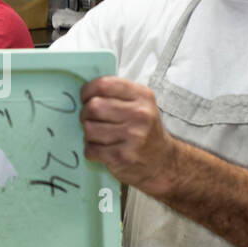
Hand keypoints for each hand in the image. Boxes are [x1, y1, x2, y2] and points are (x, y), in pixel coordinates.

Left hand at [80, 76, 174, 192]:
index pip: (103, 85)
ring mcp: (132, 136)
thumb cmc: (144, 129)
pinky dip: (90, 149)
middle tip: (89, 118)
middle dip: (85, 113)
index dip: (87, 91)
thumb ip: (117, 93)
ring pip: (89, 128)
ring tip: (97, 135)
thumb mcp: (140, 104)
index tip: (85, 98)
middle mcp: (140, 114)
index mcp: (142, 96)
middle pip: (94, 107)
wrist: (162, 161)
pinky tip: (100, 148)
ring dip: (88, 133)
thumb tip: (85, 91)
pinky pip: (91, 149)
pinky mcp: (122, 156)